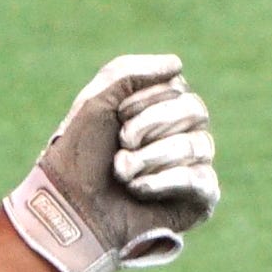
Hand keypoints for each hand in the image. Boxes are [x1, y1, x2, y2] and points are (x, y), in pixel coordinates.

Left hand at [3, 55, 219, 271]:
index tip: (116, 118)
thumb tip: (176, 64)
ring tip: (122, 172)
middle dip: (148, 126)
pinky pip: (200, 179)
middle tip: (121, 143)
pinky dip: (162, 182)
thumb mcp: (94, 102)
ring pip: (198, 145)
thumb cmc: (80, 156)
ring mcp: (194, 165)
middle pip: (195, 110)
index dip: (141, 102)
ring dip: (148, 158)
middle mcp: (183, 133)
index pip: (176, 86)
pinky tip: (138, 190)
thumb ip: (129, 73)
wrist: (71, 207)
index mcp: (160, 107)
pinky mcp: (201, 198)